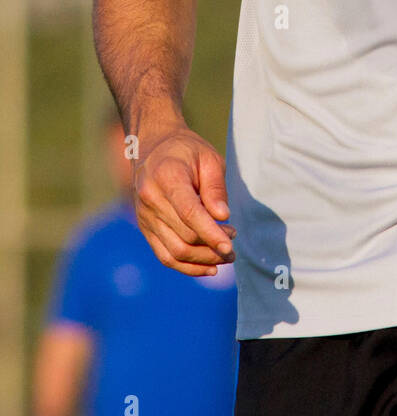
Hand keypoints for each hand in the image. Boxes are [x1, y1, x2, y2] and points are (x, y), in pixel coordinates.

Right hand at [134, 123, 235, 275]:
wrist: (153, 148)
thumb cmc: (187, 151)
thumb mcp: (208, 158)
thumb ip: (216, 188)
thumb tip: (223, 217)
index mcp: (166, 177)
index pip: (188, 212)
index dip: (210, 233)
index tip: (230, 245)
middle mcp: (150, 199)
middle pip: (183, 235)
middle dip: (212, 245)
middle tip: (233, 239)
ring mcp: (145, 217)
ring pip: (175, 251)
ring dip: (204, 259)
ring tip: (226, 256)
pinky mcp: (145, 228)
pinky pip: (165, 256)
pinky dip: (187, 267)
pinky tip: (209, 267)